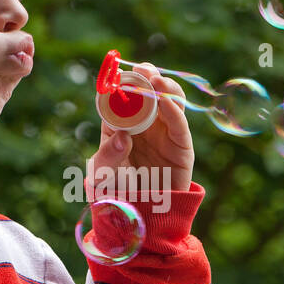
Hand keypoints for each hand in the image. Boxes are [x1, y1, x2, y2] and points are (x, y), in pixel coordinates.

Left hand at [87, 63, 194, 195]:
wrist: (141, 214)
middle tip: (143, 69)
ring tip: (155, 80)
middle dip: (146, 77)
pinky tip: (165, 100)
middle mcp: (144, 123)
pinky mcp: (181, 144)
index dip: (123, 82)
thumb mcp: (103, 173)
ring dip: (164, 87)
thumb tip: (122, 136)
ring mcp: (164, 131)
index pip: (123, 96)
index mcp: (121, 123)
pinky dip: (174, 109)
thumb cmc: (117, 191)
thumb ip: (108, 155)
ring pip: (170, 100)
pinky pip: (180, 123)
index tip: (120, 73)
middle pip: (149, 92)